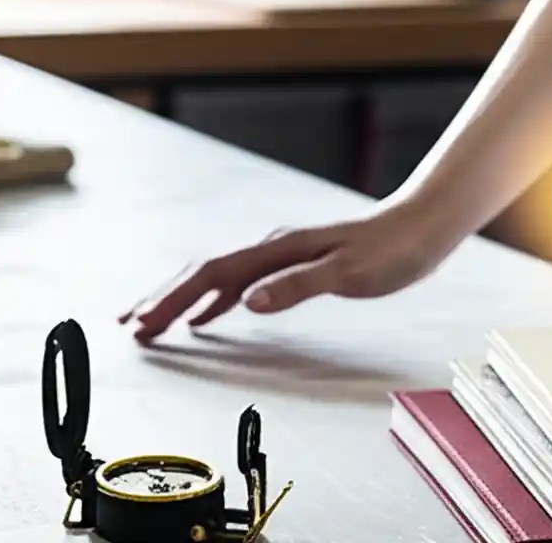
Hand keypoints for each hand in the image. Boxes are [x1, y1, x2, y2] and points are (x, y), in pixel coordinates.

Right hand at [123, 201, 458, 342]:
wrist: (422, 225)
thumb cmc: (391, 250)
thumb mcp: (347, 272)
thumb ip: (296, 286)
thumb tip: (246, 303)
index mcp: (276, 252)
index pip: (211, 275)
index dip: (174, 299)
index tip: (144, 323)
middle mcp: (271, 250)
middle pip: (202, 272)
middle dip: (163, 298)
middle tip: (130, 326)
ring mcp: (279, 256)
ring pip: (216, 277)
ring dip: (181, 299)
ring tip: (151, 323)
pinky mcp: (293, 264)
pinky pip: (238, 283)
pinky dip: (213, 300)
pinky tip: (208, 317)